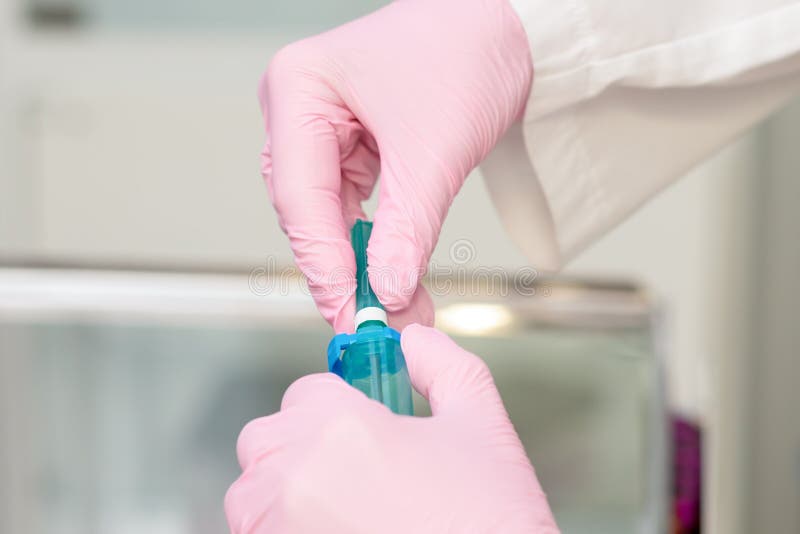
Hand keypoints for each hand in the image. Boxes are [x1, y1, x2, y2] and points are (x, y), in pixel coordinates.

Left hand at [225, 324, 558, 532]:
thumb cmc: (488, 521)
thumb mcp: (482, 426)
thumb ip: (446, 368)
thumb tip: (415, 342)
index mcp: (339, 427)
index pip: (307, 391)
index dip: (338, 407)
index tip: (361, 430)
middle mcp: (293, 475)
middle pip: (265, 439)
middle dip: (300, 448)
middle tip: (352, 475)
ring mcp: (275, 530)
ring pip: (250, 495)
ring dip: (280, 497)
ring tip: (342, 514)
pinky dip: (280, 533)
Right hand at [259, 0, 531, 331]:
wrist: (504, 29)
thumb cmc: (467, 54)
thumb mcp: (434, 153)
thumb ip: (407, 230)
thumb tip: (389, 292)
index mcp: (299, 89)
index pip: (300, 195)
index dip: (323, 263)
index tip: (349, 312)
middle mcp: (299, 107)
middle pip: (307, 210)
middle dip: (343, 269)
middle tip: (372, 322)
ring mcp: (321, 126)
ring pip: (329, 214)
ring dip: (361, 262)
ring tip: (395, 309)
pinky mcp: (350, 143)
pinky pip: (353, 205)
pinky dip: (375, 241)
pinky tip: (395, 275)